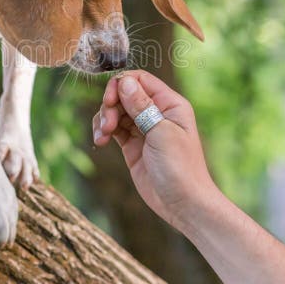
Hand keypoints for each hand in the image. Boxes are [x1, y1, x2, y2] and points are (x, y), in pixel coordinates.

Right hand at [92, 70, 217, 229]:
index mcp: (170, 104)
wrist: (183, 204)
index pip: (140, 80)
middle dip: (110, 105)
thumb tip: (125, 81)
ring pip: (115, 111)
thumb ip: (141, 106)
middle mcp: (156, 112)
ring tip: (103, 137)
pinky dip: (103, 131)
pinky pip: (113, 129)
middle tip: (107, 126)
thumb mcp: (161, 133)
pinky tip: (101, 141)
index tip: (110, 101)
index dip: (121, 85)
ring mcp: (143, 129)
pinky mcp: (132, 145)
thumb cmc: (180, 168)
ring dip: (104, 119)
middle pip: (124, 93)